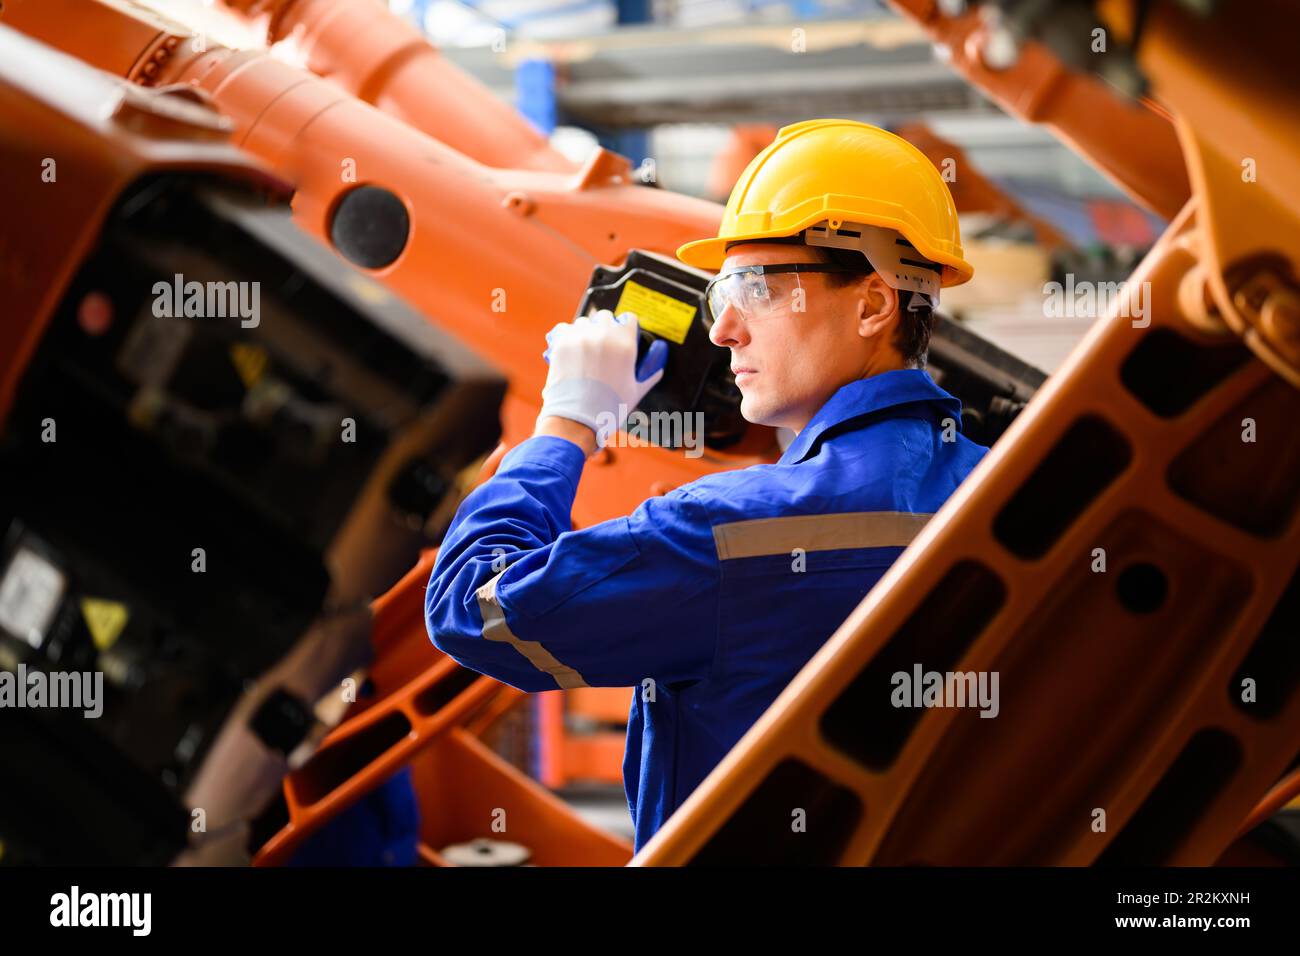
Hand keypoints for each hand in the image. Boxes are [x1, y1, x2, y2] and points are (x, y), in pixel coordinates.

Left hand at [538, 310, 668, 448]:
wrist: (578, 416)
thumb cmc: (609, 406)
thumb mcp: (636, 391)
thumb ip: (649, 376)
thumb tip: (658, 369)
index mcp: (626, 344)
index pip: (629, 318)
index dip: (625, 326)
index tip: (621, 334)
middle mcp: (604, 335)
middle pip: (605, 316)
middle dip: (604, 327)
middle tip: (601, 344)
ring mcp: (582, 337)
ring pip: (584, 322)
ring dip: (585, 331)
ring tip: (583, 348)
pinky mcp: (562, 342)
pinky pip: (564, 328)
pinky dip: (565, 335)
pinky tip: (568, 347)